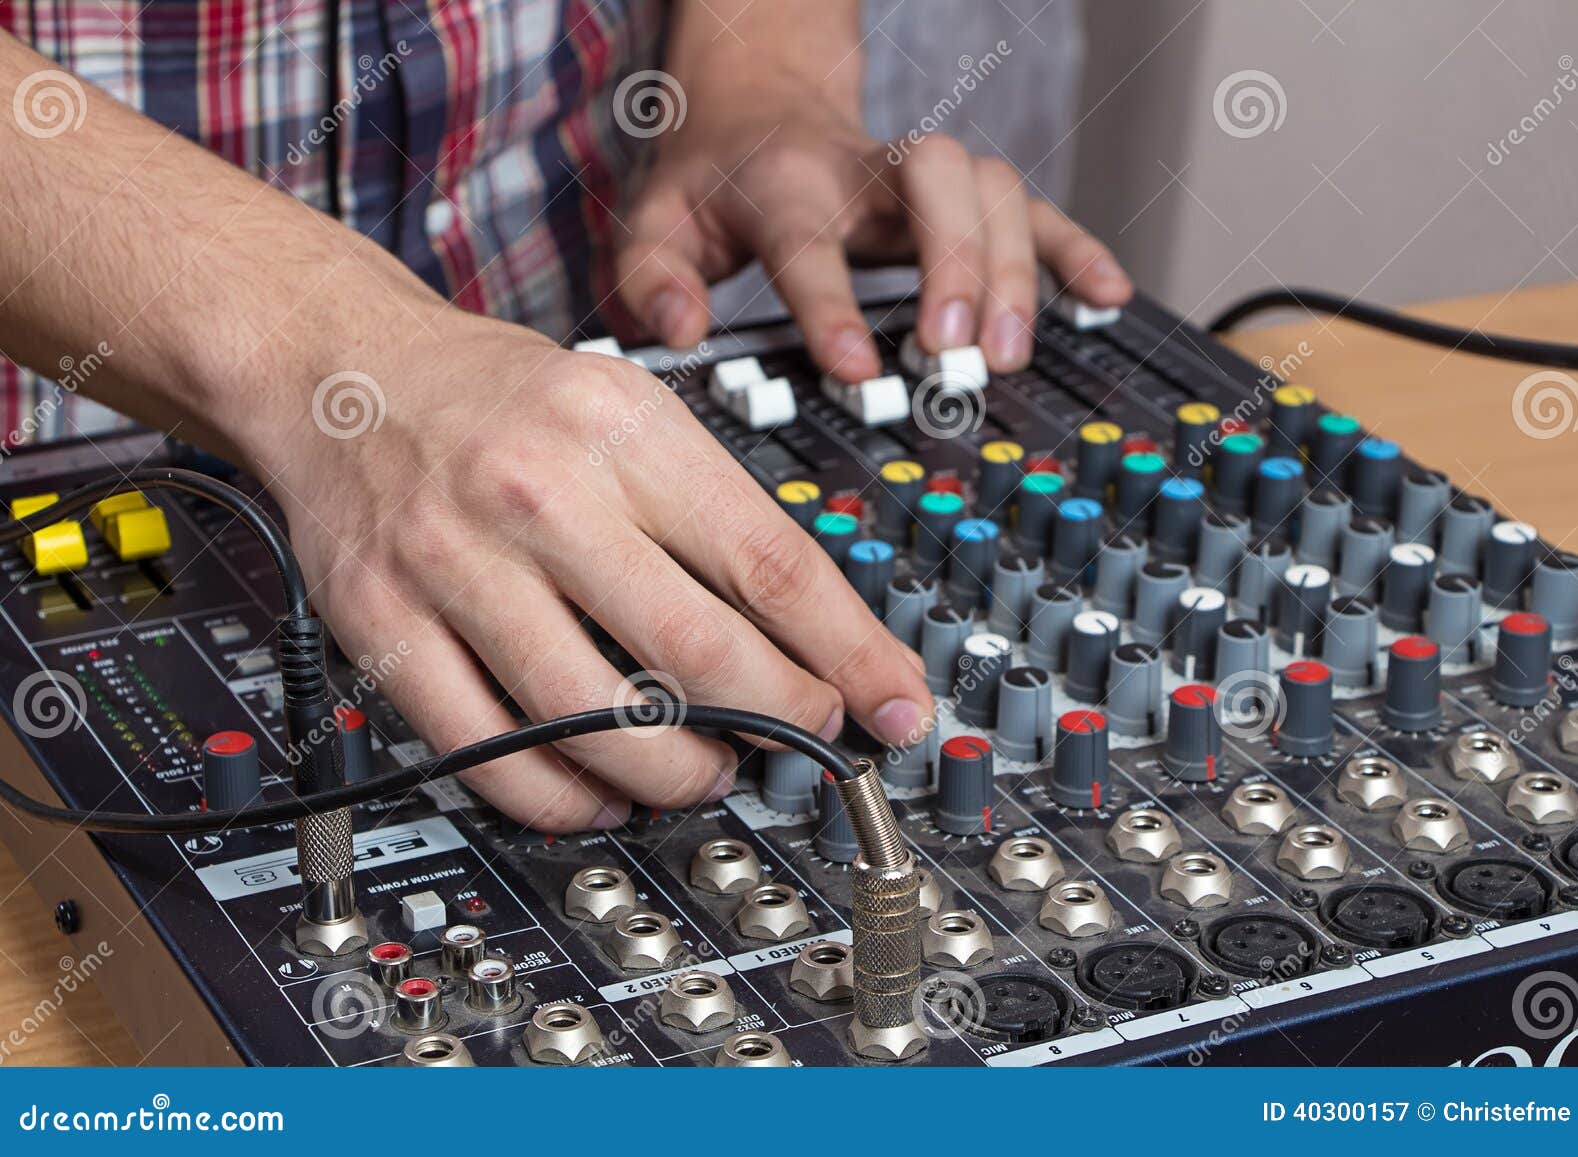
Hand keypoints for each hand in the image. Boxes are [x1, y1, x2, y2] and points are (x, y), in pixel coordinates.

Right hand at [263, 311, 933, 830]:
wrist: (342, 371)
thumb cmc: (501, 400)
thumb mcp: (631, 411)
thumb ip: (715, 512)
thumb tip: (811, 631)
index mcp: (621, 431)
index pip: (770, 562)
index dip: (849, 652)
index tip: (892, 702)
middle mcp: (540, 494)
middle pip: (697, 653)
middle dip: (776, 720)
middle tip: (801, 740)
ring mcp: (455, 565)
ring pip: (595, 721)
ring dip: (675, 775)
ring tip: (705, 772)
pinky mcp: (386, 626)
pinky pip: (488, 753)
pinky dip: (560, 798)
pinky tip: (601, 796)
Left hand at [615, 74, 1132, 380]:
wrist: (756, 115)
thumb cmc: (711, 189)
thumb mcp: (653, 224)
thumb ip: (651, 280)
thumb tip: (678, 334)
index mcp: (782, 181)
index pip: (810, 240)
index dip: (833, 306)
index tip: (858, 370)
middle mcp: (865, 169)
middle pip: (936, 179)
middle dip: (956, 263)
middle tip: (955, 352)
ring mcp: (923, 179)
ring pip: (994, 187)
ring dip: (1014, 269)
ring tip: (1008, 356)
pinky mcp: (966, 194)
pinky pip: (1035, 207)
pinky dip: (1075, 249)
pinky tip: (1107, 297)